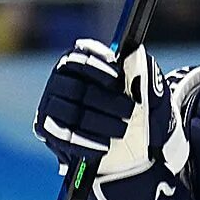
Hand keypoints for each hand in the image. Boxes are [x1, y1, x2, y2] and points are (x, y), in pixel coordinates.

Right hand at [34, 39, 187, 199]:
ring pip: (71, 113)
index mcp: (81, 64)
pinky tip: (105, 147)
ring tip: (121, 131)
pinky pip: (64, 137)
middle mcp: (60, 82)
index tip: (117, 81)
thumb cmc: (141, 110)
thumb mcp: (150, 92)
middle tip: (129, 112)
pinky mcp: (50, 131)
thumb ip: (144, 72)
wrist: (137, 146)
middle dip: (105, 101)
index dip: (97, 68)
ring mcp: (51, 106)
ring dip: (100, 123)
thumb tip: (137, 52)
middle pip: (76, 89)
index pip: (79, 59)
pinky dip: (86, 142)